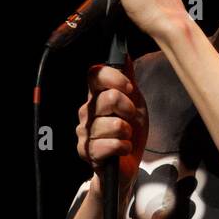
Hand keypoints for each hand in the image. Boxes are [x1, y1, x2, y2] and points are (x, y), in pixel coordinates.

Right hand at [77, 54, 147, 196]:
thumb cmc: (130, 132)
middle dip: (129, 110)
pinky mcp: (87, 152)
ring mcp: (84, 132)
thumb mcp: (135, 103)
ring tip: (125, 137)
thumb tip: (124, 54)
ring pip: (113, 124)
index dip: (114, 77)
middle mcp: (86, 111)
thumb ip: (128, 80)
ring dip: (127, 133)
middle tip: (130, 120)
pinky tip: (122, 149)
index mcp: (95, 96)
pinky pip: (112, 145)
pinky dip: (124, 147)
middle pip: (109, 98)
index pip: (95, 73)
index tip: (129, 89)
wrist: (128, 164)